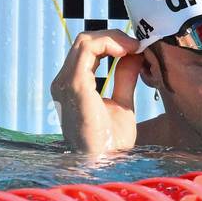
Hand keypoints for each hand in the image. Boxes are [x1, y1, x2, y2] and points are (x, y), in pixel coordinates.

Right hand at [49, 29, 145, 154]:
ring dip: (112, 38)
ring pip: (85, 41)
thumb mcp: (122, 103)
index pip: (87, 50)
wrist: (106, 163)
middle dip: (113, 37)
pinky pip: (88, 50)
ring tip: (135, 46)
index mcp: (72, 86)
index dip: (111, 42)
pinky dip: (109, 44)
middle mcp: (63, 82)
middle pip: (85, 41)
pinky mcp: (75, 85)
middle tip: (138, 43)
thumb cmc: (111, 141)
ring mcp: (66, 83)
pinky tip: (128, 51)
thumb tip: (134, 55)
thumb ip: (124, 77)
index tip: (136, 47)